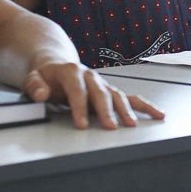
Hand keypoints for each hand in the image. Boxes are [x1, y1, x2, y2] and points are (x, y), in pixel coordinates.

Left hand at [24, 62, 165, 130]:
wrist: (56, 64)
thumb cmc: (45, 76)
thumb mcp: (33, 78)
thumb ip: (35, 86)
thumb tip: (42, 93)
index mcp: (71, 71)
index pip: (77, 91)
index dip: (79, 107)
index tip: (80, 124)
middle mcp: (90, 75)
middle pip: (101, 94)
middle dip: (107, 111)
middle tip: (110, 127)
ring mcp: (102, 83)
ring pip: (117, 96)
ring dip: (126, 110)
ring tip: (132, 125)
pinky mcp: (110, 91)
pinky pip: (130, 97)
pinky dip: (144, 106)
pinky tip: (157, 114)